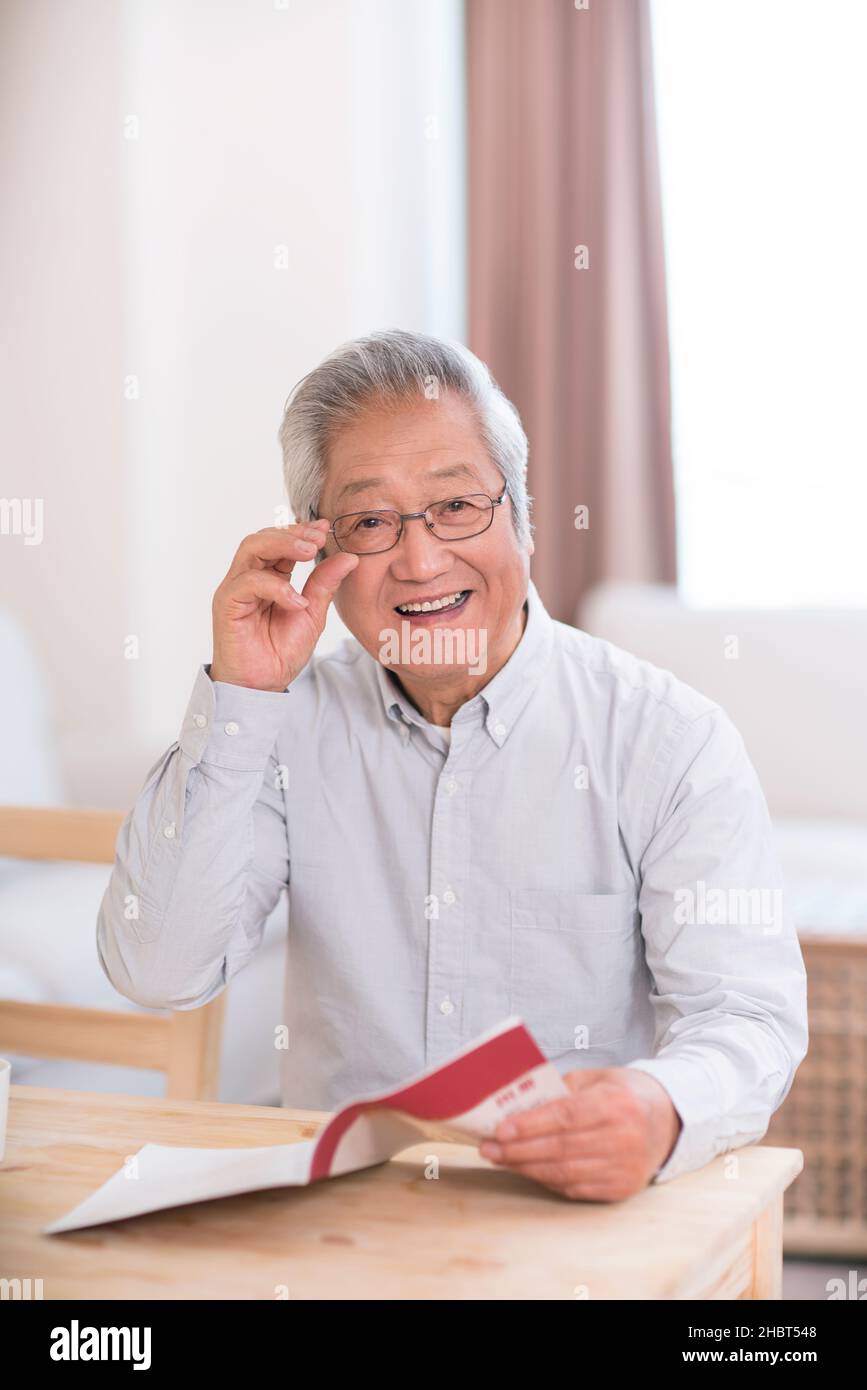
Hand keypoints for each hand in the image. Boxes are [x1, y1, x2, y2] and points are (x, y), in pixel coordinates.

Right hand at [210, 519, 357, 690]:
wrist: (263, 685)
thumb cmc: (281, 652)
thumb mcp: (312, 614)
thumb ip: (325, 584)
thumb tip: (349, 557)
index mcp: (268, 577)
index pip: (280, 542)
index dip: (302, 531)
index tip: (326, 528)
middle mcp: (248, 578)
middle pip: (263, 537)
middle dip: (293, 533)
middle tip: (318, 539)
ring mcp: (235, 588)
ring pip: (251, 548)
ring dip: (282, 545)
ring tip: (310, 553)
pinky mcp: (226, 603)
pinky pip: (248, 581)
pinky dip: (276, 586)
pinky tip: (296, 601)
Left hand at [478, 1067, 681, 1201]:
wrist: (669, 1119)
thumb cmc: (625, 1093)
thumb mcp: (597, 1078)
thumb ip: (561, 1089)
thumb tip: (518, 1103)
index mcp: (616, 1104)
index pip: (565, 1117)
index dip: (529, 1125)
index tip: (499, 1129)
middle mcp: (623, 1138)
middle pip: (560, 1148)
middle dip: (517, 1150)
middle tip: (488, 1148)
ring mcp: (624, 1167)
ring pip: (564, 1173)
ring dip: (527, 1167)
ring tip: (501, 1159)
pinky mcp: (622, 1188)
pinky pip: (576, 1188)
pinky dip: (547, 1180)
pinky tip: (528, 1170)